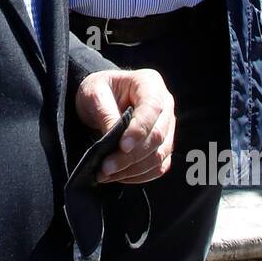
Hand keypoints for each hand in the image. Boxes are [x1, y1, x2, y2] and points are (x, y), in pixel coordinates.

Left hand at [75, 68, 174, 183]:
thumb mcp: (94, 94)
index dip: (139, 130)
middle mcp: (165, 104)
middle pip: (157, 136)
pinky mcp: (164, 145)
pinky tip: (120, 176)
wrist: (101, 98)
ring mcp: (167, 126)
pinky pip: (159, 166)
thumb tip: (115, 143)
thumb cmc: (98, 91)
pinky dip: (140, 176)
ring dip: (133, 169)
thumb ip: (106, 115)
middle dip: (131, 156)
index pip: (152, 109)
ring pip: (159, 155)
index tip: (122, 146)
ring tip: (107, 174)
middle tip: (106, 167)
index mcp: (150, 84)